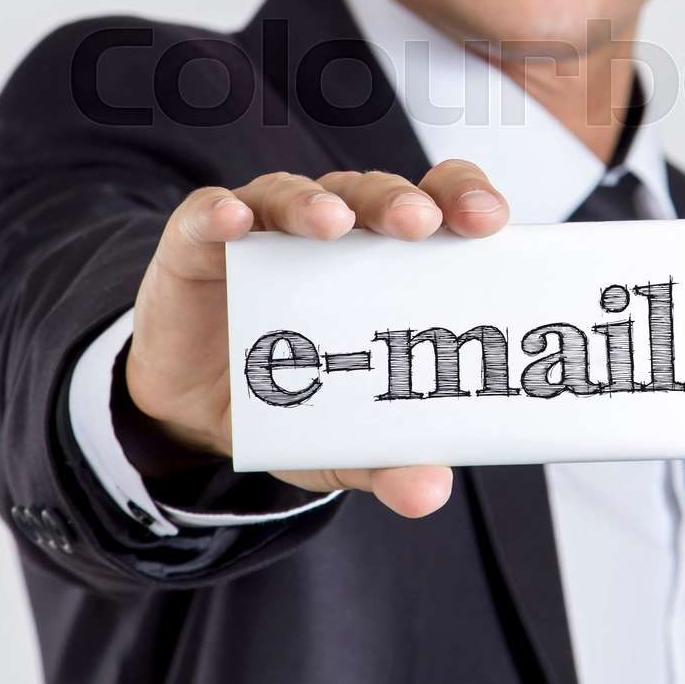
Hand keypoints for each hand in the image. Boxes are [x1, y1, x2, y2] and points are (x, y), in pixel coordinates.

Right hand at [127, 162, 508, 516]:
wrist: (194, 414)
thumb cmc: (289, 397)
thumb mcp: (340, 440)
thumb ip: (386, 459)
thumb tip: (430, 489)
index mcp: (386, 257)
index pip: (436, 204)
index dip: (464, 199)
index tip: (490, 222)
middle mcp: (333, 230)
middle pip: (375, 194)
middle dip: (402, 203)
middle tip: (421, 225)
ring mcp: (264, 230)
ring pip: (296, 195)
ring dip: (317, 204)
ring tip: (333, 223)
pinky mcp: (198, 244)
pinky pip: (208, 216)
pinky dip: (221, 212)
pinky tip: (233, 220)